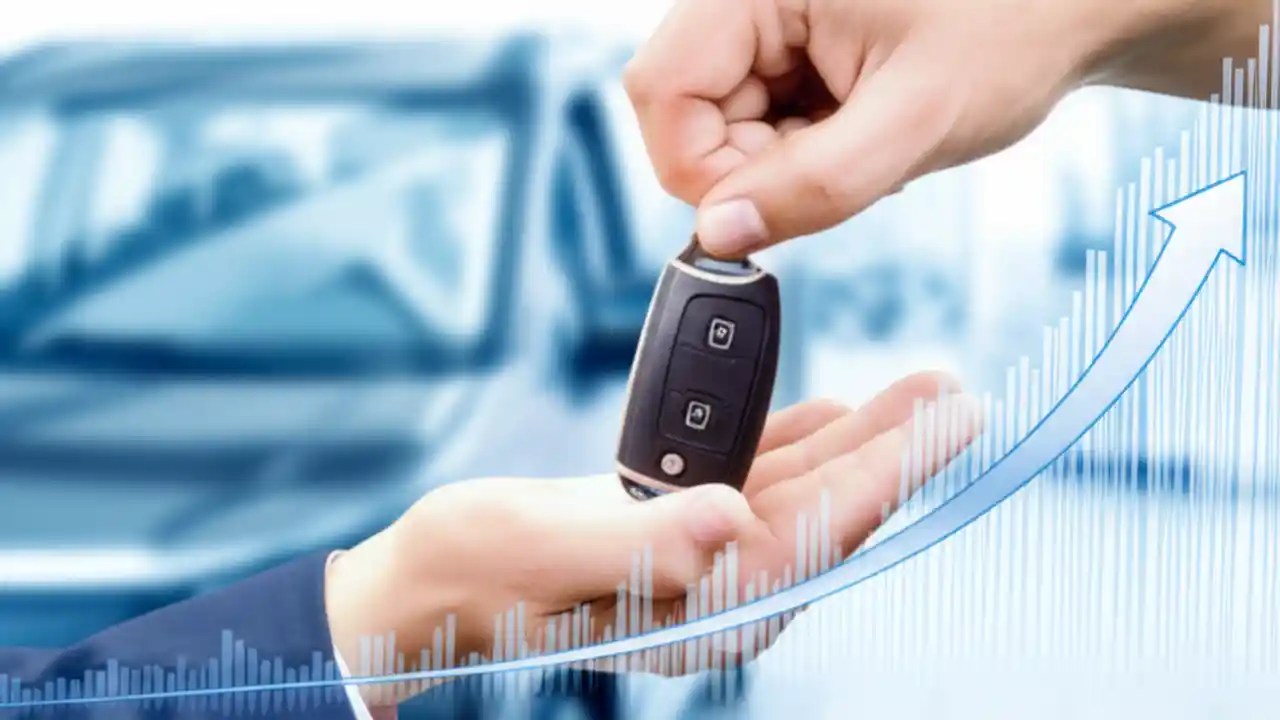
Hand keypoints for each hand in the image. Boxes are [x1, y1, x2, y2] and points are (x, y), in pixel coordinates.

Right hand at [324, 371, 978, 701]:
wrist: (429, 584)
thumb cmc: (474, 579)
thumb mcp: (547, 550)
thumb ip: (643, 540)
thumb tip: (731, 521)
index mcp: (703, 603)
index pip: (817, 534)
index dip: (889, 474)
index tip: (951, 423)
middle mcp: (716, 585)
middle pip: (828, 508)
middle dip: (898, 451)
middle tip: (958, 394)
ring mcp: (698, 553)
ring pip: (798, 487)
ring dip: (860, 437)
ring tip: (920, 390)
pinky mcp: (673, 522)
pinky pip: (752, 476)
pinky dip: (796, 439)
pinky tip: (833, 411)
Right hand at [623, 0, 1268, 256]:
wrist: (1073, 7)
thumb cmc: (1015, 31)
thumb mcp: (913, 122)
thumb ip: (812, 186)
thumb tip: (717, 235)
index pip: (664, 86)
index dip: (699, 167)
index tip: (764, 210)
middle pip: (686, 109)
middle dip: (751, 168)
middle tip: (840, 170)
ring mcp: (771, 18)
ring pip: (720, 123)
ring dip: (782, 163)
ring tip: (866, 145)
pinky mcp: (793, 45)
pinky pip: (759, 117)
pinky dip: (803, 149)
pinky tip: (861, 133)